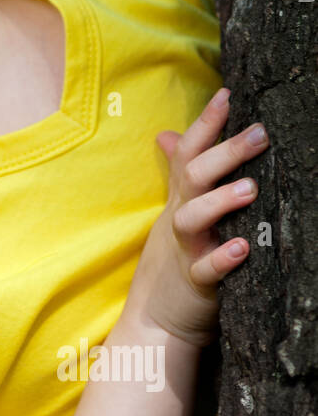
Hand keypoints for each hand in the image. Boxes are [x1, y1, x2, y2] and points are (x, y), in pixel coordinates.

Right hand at [128, 89, 268, 348]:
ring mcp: (184, 250)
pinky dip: (221, 258)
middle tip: (260, 133)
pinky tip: (241, 248)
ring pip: (192, 220)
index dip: (205, 124)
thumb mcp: (175, 213)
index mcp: (181, 201)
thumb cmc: (174, 262)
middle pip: (193, 178)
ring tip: (251, 188)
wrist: (155, 321)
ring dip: (220, 201)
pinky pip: (204, 270)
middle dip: (225, 152)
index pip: (188, 153)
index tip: (228, 94)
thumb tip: (170, 134)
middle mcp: (180, 219)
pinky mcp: (193, 284)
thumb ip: (178, 174)